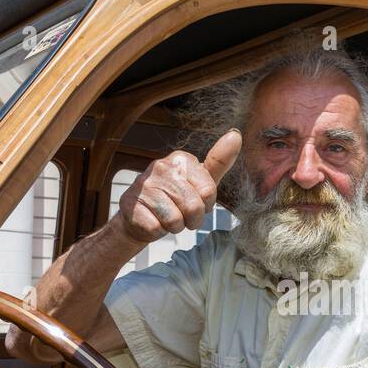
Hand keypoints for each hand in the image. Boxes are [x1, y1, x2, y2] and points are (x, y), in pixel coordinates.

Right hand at [118, 130, 241, 243]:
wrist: (139, 217)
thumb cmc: (174, 199)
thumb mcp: (200, 181)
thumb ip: (219, 161)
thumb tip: (236, 135)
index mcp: (181, 159)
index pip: (209, 191)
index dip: (205, 205)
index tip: (194, 201)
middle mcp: (161, 167)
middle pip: (194, 207)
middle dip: (191, 219)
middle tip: (180, 214)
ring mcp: (145, 185)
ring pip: (176, 220)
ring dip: (175, 226)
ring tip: (165, 217)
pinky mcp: (131, 204)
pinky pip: (157, 229)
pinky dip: (157, 232)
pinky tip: (151, 220)